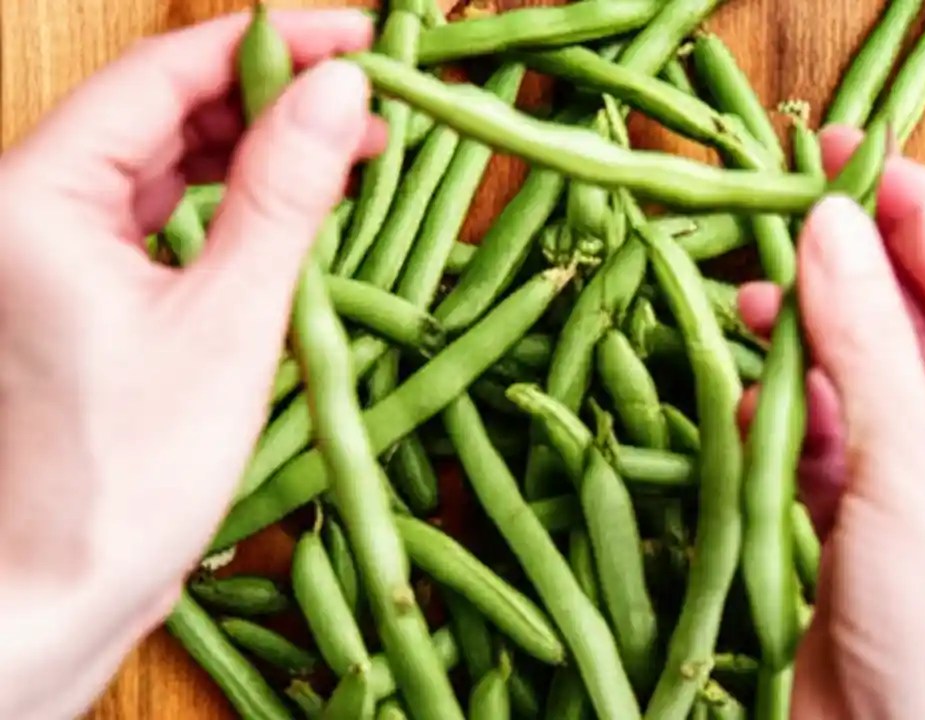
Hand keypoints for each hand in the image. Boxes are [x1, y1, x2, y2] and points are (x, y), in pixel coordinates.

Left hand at [0, 11, 380, 717]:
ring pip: (162, 158)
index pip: (165, 72)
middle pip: (161, 106)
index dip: (271, 42)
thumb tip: (341, 89)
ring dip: (254, 147)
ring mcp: (45, 248)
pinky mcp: (74, 288)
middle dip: (270, 94)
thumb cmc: (129, 475)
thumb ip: (284, 192)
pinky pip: (155, 211)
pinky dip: (225, 199)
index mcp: (35, 195)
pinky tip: (288, 203)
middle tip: (368, 92)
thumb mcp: (230, 320)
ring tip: (348, 147)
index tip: (357, 34)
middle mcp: (25, 206)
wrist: (59, 589)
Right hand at [738, 127, 924, 718]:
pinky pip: (834, 442)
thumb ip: (865, 337)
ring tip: (753, 297)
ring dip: (813, 343)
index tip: (855, 158)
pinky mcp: (877, 526)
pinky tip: (753, 384)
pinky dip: (793, 414)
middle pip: (924, 331)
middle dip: (855, 279)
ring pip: (870, 383)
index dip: (919, 220)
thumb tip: (827, 226)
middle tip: (789, 212)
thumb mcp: (913, 462)